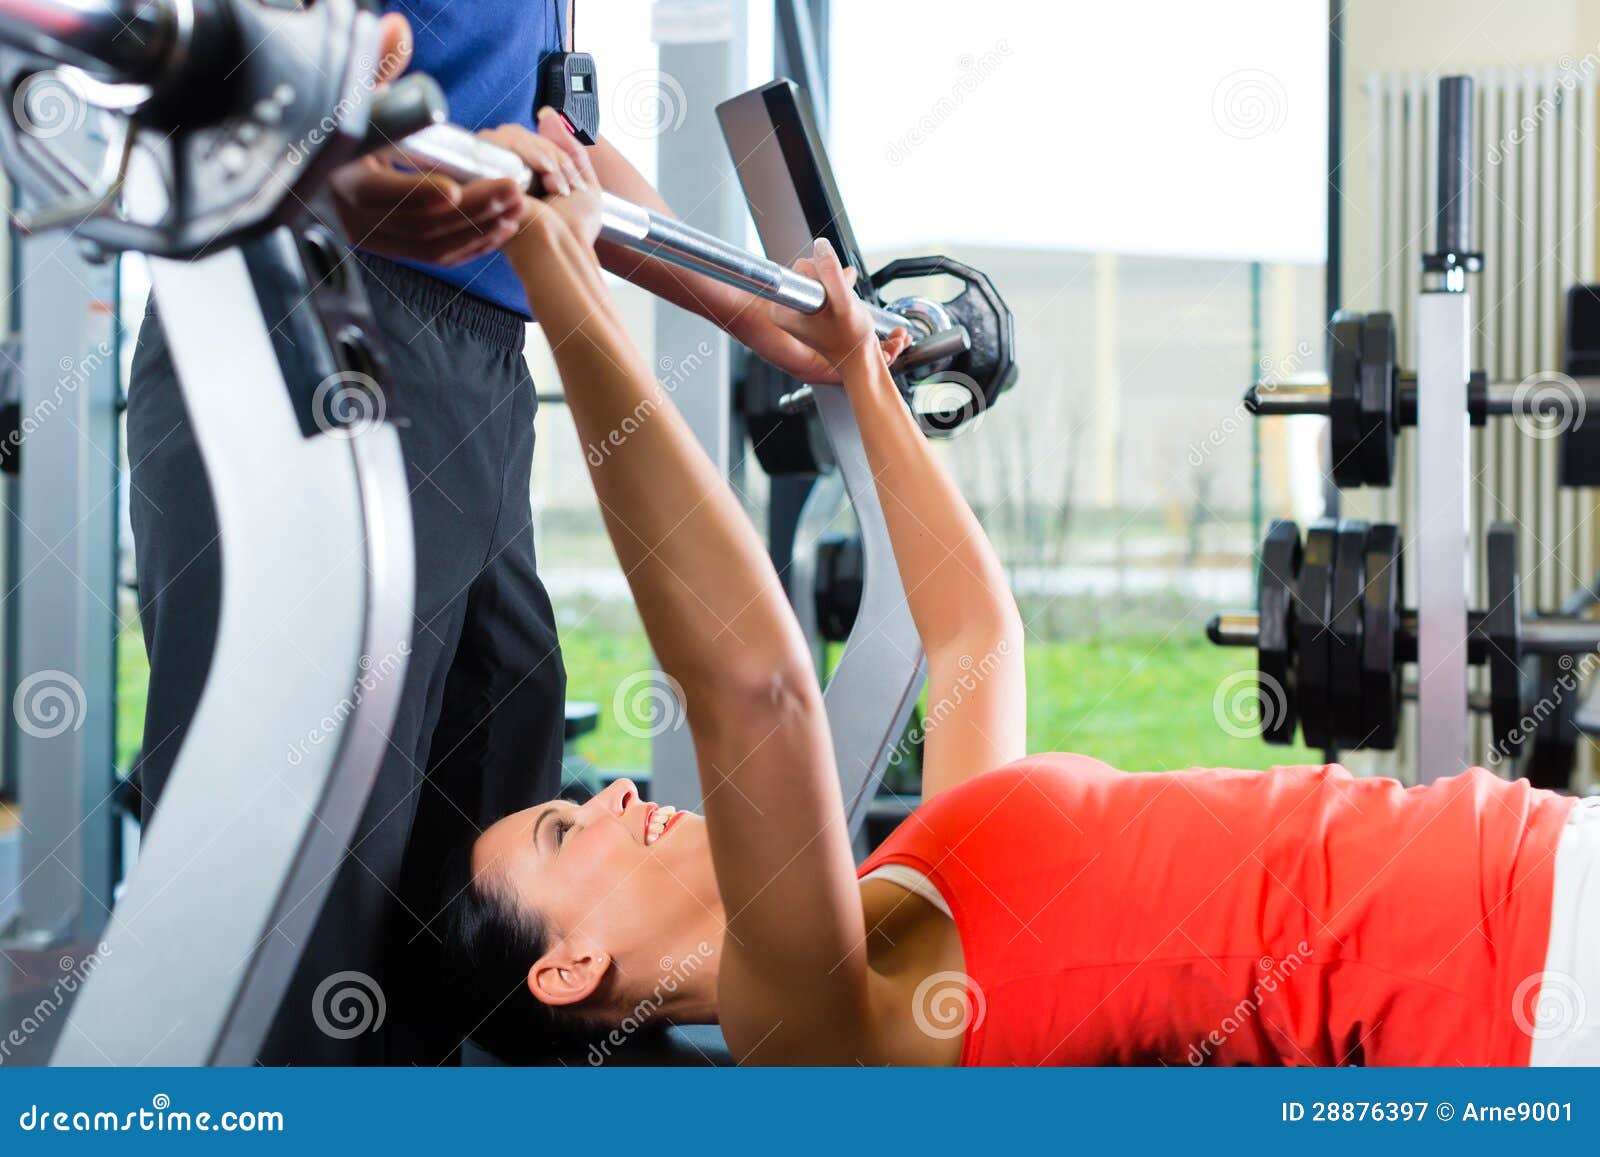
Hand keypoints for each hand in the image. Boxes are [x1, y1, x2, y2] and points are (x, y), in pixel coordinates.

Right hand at [327, 14, 549, 265]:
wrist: (335, 155)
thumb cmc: (350, 120)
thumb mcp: (359, 89)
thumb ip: (378, 61)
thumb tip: (397, 31)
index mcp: (342, 178)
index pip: (378, 194)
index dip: (416, 193)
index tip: (453, 187)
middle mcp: (358, 217)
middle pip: (420, 225)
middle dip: (472, 208)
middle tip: (510, 187)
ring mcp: (381, 239)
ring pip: (436, 246)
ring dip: (482, 227)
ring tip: (517, 203)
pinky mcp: (401, 248)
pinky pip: (442, 255)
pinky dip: (474, 243)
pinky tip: (503, 225)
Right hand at [480, 108, 602, 248]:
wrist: (561, 248)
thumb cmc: (573, 229)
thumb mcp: (584, 184)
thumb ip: (569, 148)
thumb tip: (547, 114)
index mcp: (524, 175)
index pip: (530, 140)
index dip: (555, 153)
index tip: (574, 184)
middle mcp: (505, 173)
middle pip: (521, 134)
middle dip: (553, 155)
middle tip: (564, 187)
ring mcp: (491, 172)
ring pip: (511, 135)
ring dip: (543, 157)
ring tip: (556, 188)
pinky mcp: (481, 172)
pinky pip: (499, 141)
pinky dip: (529, 155)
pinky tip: (540, 183)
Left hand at [769, 238, 910, 375]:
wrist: (860, 359)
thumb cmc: (851, 340)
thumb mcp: (844, 304)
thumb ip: (831, 273)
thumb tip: (820, 245)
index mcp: (783, 310)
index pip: (802, 269)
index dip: (824, 277)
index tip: (831, 296)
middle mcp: (785, 308)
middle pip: (808, 269)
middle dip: (830, 279)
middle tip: (840, 301)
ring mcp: (796, 307)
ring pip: (817, 274)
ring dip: (835, 283)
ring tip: (843, 305)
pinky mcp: (808, 306)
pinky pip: (821, 283)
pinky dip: (835, 287)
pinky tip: (843, 302)